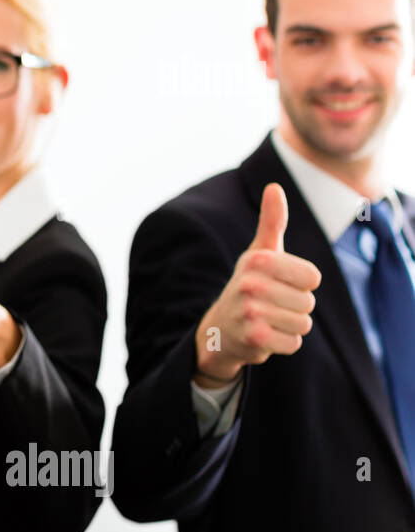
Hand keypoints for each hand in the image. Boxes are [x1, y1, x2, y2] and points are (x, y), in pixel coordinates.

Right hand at [193, 183, 321, 386]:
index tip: (279, 285)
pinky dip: (284, 344)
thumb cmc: (248, 286)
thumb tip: (274, 187)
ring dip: (290, 327)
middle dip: (295, 308)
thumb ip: (272, 222)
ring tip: (268, 321)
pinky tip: (265, 337)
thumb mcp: (259, 254)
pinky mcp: (253, 338)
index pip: (312, 277)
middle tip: (271, 307)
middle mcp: (250, 283)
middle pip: (308, 302)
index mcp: (257, 260)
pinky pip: (294, 343)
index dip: (301, 284)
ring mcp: (250, 311)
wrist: (219, 329)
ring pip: (303, 323)